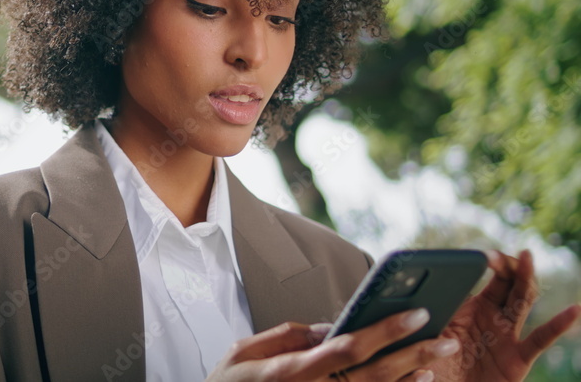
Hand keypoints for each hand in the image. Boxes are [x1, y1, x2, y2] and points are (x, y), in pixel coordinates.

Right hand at [206, 308, 458, 381]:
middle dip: (413, 353)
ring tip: (438, 358)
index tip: (416, 313)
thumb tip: (330, 326)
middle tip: (445, 336)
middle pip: (374, 375)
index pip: (348, 348)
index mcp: (291, 372)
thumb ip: (288, 337)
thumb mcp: (243, 352)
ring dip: (411, 378)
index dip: (385, 332)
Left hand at [427, 249, 580, 381]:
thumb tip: (417, 293)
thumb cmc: (434, 364)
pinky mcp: (518, 358)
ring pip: (522, 301)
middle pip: (510, 284)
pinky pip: (540, 339)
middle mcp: (495, 318)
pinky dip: (559, 325)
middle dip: (509, 265)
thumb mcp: (428, 333)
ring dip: (525, 278)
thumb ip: (427, 313)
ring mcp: (508, 336)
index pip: (490, 278)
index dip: (492, 263)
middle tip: (504, 253)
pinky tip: (574, 310)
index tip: (484, 255)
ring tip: (526, 257)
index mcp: (474, 307)